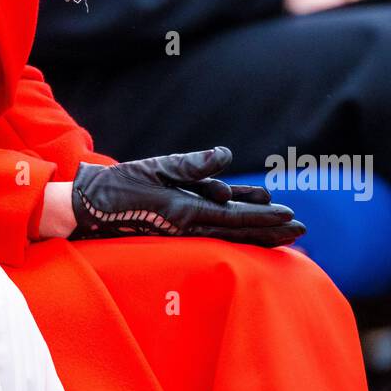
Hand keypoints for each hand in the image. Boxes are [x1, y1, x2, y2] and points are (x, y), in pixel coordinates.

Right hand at [69, 147, 304, 247]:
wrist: (89, 206)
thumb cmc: (119, 184)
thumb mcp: (155, 167)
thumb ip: (191, 164)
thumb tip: (225, 156)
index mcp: (184, 212)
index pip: (234, 217)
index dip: (264, 217)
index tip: (291, 216)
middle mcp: (188, 227)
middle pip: (238, 232)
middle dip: (270, 231)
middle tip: (301, 230)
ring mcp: (183, 232)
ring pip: (229, 234)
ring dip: (258, 233)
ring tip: (285, 233)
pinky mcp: (177, 229)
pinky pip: (213, 230)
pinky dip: (235, 228)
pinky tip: (248, 221)